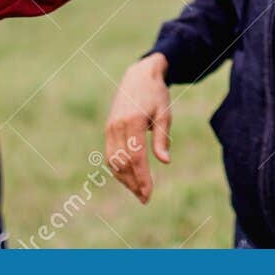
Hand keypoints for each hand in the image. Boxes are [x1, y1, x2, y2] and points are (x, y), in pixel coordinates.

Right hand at [105, 53, 171, 202]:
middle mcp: (117, 126)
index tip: (148, 194)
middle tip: (145, 199)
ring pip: (113, 161)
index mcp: (132, 122)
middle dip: (133, 183)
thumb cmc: (156, 94)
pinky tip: (129, 178)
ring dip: (124, 179)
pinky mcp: (108, 129)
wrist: (139, 75)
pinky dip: (118, 169)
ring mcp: (110, 128)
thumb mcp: (164, 114)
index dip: (142, 178)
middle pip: (122, 163)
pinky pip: (110, 154)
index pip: (136, 158)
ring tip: (138, 192)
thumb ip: (162, 138)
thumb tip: (165, 162)